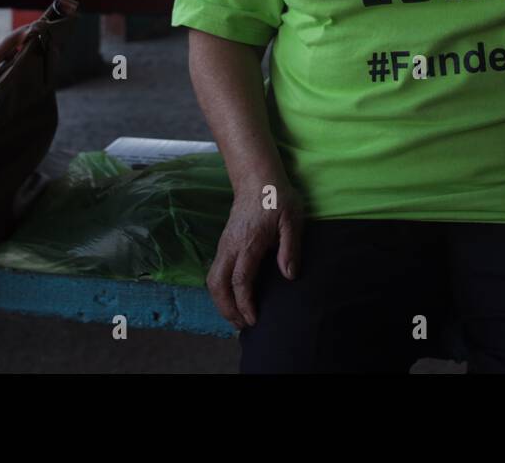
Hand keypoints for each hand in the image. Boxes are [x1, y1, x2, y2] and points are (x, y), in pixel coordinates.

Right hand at [206, 175, 303, 329]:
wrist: (256, 178)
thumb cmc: (277, 197)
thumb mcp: (292, 219)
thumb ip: (290, 247)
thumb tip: (289, 275)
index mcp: (248, 243)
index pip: (240, 281)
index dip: (245, 304)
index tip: (254, 320)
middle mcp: (230, 246)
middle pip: (217, 284)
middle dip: (226, 309)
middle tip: (242, 326)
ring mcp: (225, 244)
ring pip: (212, 279)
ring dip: (221, 301)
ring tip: (237, 317)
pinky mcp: (225, 243)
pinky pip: (216, 271)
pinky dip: (221, 290)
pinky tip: (234, 297)